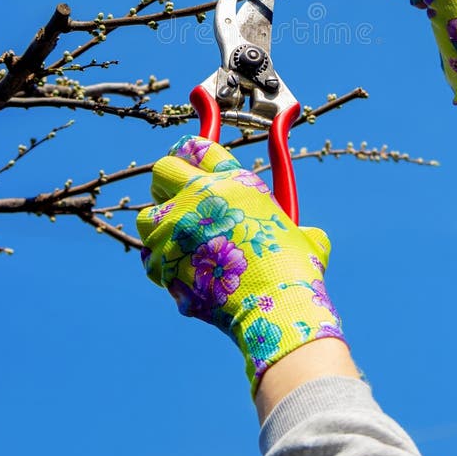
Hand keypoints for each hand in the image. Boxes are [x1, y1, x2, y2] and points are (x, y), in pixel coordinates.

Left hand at [137, 135, 344, 394]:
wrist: (275, 308)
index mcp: (236, 181)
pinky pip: (149, 254)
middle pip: (165, 168)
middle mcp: (201, 196)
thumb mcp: (306, 236)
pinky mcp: (162, 259)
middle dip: (168, 181)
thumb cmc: (296, 272)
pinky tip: (180, 271)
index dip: (192, 152)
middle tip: (177, 198)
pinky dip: (161, 262)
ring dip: (160, 225)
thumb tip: (308, 235)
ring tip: (178, 240)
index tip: (188, 159)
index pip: (200, 147)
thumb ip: (295, 225)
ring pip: (147, 214)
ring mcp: (177, 226)